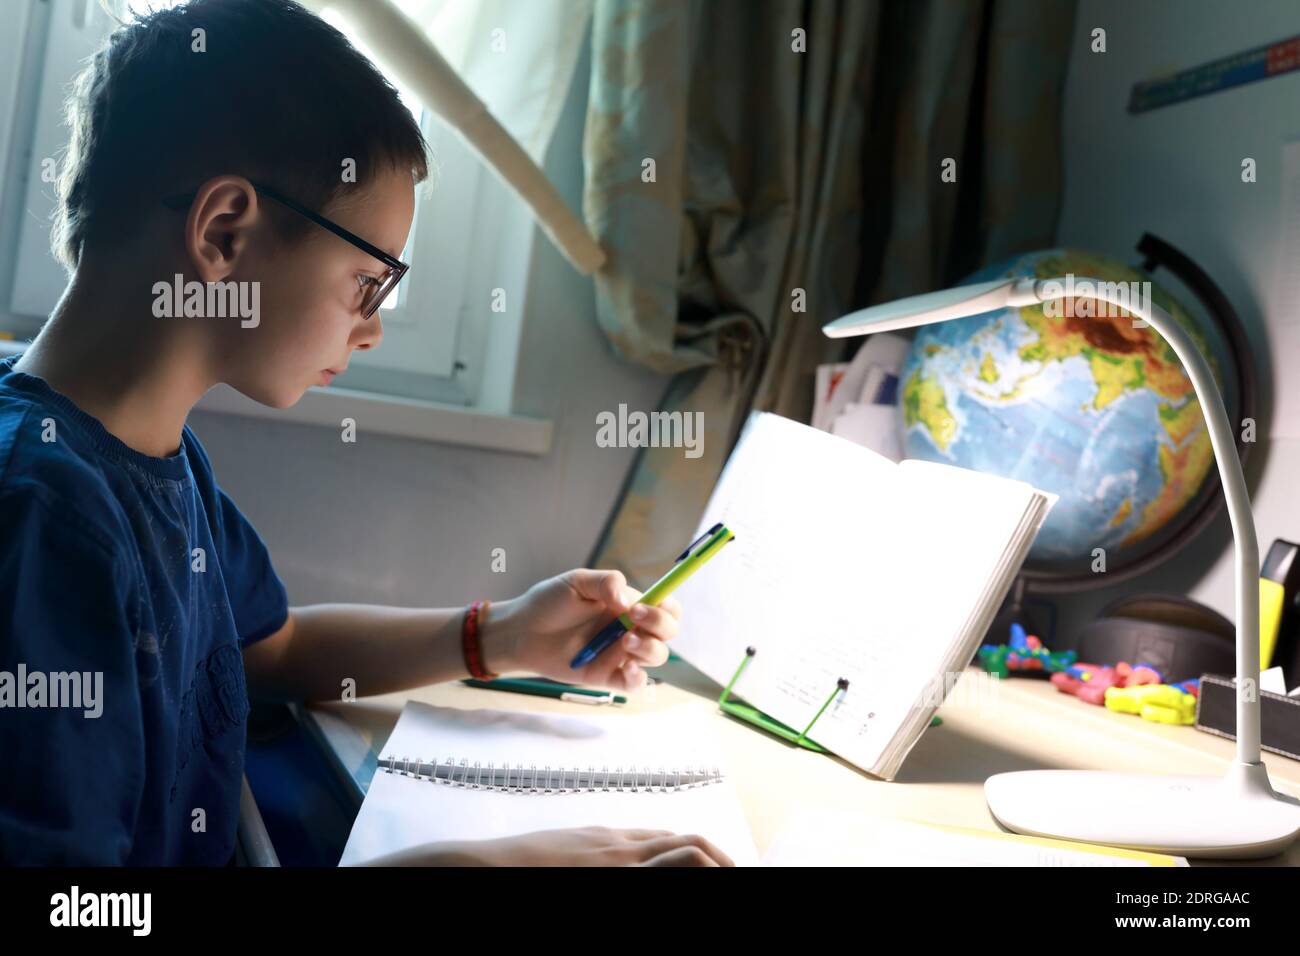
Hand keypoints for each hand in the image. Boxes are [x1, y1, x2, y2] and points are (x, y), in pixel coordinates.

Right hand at [414, 827, 734, 865]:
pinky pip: (664, 867)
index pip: (672, 840)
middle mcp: (621, 846)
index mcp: (610, 839)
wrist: (483, 865)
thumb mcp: (563, 851)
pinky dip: (690, 868)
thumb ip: (593, 852)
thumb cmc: (517, 864)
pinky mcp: (608, 872)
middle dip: (721, 860)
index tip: (719, 868)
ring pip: (687, 850)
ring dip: (715, 863)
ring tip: (733, 875)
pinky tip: (704, 878)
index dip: (701, 854)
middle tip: (737, 873)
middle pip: (690, 842)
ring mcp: (617, 862)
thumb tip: (613, 857)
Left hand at [486, 569, 682, 691]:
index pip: (665, 606)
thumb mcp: (577, 582)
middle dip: (660, 624)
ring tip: (624, 639)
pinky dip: (638, 677)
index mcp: (628, 605)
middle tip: (633, 616)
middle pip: (667, 632)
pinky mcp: (607, 676)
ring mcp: (619, 654)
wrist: (520, 631)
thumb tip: (629, 599)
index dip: (667, 606)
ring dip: (649, 648)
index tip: (651, 603)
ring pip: (656, 656)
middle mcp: (629, 629)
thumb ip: (606, 582)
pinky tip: (627, 667)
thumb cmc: (548, 602)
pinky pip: (635, 683)